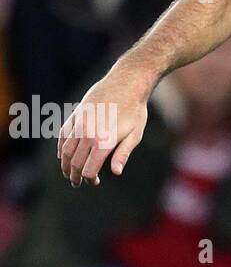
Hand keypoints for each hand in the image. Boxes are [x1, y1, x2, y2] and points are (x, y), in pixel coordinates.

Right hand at [57, 67, 149, 186]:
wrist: (126, 83)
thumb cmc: (134, 110)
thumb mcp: (135, 134)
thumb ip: (123, 154)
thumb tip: (115, 172)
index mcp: (103, 142)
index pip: (88, 169)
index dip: (90, 179)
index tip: (94, 182)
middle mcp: (87, 133)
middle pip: (75, 162)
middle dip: (75, 175)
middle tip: (77, 183)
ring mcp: (79, 123)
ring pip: (65, 150)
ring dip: (65, 164)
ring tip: (68, 173)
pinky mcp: (75, 115)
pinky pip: (63, 135)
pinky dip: (60, 148)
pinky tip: (63, 155)